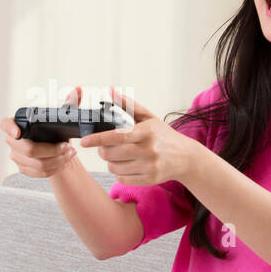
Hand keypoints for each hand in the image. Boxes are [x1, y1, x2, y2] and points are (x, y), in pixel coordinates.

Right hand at [0, 85, 80, 178]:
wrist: (54, 147)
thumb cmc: (53, 129)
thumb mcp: (61, 116)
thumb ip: (69, 103)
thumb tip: (78, 89)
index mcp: (17, 124)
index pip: (5, 124)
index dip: (10, 129)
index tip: (18, 133)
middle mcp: (13, 141)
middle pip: (29, 150)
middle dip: (51, 150)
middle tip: (67, 146)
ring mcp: (17, 156)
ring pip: (37, 163)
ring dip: (57, 160)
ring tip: (70, 154)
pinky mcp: (23, 169)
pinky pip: (39, 172)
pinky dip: (55, 168)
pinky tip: (64, 162)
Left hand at [78, 87, 198, 185]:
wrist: (186, 158)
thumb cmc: (163, 135)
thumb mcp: (148, 117)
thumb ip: (128, 105)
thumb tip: (110, 91)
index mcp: (146, 132)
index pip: (117, 136)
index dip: (98, 139)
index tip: (84, 141)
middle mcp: (148, 150)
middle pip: (111, 153)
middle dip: (103, 150)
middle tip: (106, 146)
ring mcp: (149, 167)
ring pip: (113, 167)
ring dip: (110, 161)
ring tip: (119, 155)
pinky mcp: (149, 180)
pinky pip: (121, 178)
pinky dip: (119, 172)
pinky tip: (127, 164)